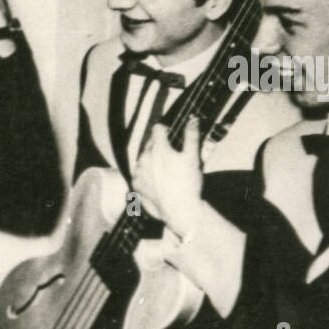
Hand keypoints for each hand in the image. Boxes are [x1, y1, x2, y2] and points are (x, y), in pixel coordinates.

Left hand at [132, 120, 202, 237]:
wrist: (179, 210)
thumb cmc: (188, 183)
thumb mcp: (193, 157)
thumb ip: (192, 135)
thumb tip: (193, 118)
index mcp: (158, 149)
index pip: (157, 129)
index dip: (165, 130)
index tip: (170, 135)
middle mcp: (144, 158)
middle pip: (150, 144)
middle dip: (159, 146)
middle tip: (172, 156)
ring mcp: (138, 173)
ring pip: (143, 160)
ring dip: (151, 161)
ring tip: (165, 171)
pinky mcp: (135, 186)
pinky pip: (139, 175)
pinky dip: (146, 175)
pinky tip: (158, 181)